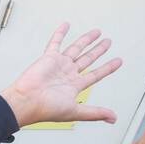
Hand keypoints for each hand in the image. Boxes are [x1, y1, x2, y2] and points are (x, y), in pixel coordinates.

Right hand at [1, 23, 120, 126]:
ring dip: (86, 40)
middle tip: (107, 42)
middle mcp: (67, 74)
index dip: (107, 68)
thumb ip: (95, 113)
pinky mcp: (48, 58)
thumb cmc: (45, 109)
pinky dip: (60, 33)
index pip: (95, 75)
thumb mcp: (75, 111)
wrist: (26, 101)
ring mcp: (58, 65)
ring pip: (76, 49)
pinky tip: (66, 25)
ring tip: (97, 32)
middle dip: (98, 51)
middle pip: (87, 59)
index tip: (118, 61)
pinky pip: (55, 43)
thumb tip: (113, 118)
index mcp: (73, 86)